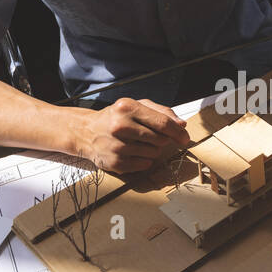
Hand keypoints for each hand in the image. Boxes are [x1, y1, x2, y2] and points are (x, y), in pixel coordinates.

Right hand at [72, 97, 189, 173]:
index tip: (184, 137)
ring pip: (154, 153)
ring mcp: (116, 146)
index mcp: (127, 107)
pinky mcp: (115, 163)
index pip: (162, 122)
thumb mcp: (136, 106)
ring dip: (152, 150)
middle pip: (160, 139)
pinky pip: (144, 165)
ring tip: (138, 143)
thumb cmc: (116, 117)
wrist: (86, 132)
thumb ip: (161, 112)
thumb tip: (181, 125)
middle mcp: (120, 126)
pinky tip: (133, 153)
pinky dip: (144, 160)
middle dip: (162, 139)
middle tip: (152, 137)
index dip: (177, 132)